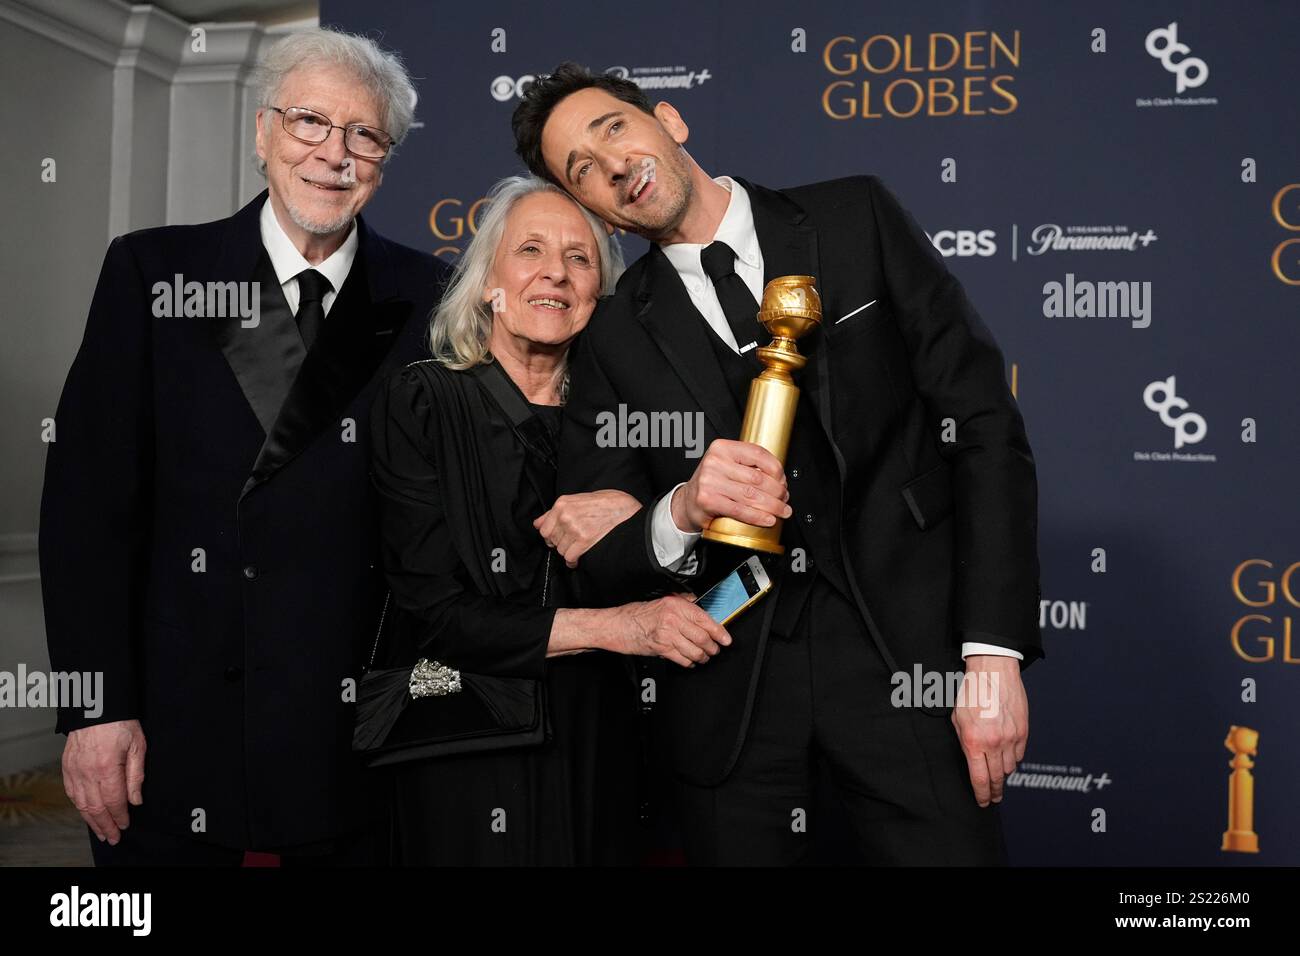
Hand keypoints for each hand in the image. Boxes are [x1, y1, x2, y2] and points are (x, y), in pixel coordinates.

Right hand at [61, 719, 146, 843]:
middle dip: (105, 825)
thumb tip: (135, 800)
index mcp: (108, 768)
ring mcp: (74, 770)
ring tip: (100, 831)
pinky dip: (79, 806)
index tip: (126, 825)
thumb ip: (136, 775)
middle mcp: (88, 773)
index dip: (120, 816)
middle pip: (96, 808)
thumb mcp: (138, 745)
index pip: (114, 801)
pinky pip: (71, 792)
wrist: (96, 706)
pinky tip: (86, 812)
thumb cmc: (120, 723)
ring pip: (81, 803)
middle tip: (113, 837)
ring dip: (91, 820)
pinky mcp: (67, 766)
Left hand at [534, 490, 641, 566]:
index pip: (544, 528)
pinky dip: (572, 561)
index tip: (556, 539)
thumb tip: (537, 523)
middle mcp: (565, 515)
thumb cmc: (604, 502)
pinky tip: (576, 560)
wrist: (623, 507)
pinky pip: (570, 557)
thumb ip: (555, 511)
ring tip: (576, 549)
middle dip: (560, 544)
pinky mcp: (584, 540)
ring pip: (560, 549)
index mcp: (562, 504)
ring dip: (567, 552)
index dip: (550, 536)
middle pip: (552, 540)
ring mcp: (574, 528)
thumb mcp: (578, 499)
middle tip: (570, 543)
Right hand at [612, 594, 731, 668]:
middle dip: (712, 647)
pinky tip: (690, 661)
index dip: (719, 631)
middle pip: (702, 637)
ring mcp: (667, 635)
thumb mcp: (661, 601)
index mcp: (675, 605)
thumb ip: (682, 602)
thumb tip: (699, 605)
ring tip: (704, 656)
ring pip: (695, 650)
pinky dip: (690, 662)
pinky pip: (683, 659)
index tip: (726, 638)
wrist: (618, 626)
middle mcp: (672, 619)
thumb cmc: (637, 614)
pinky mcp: (661, 648)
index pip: (704, 619)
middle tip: (715, 649)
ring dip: (702, 656)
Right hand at [670, 439, 790, 533]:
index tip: (783, 479)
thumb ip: (748, 464)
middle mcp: (715, 462)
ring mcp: (710, 481)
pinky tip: (767, 519)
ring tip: (781, 510)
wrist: (687, 501)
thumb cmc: (711, 483)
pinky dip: (757, 516)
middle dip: (777, 491)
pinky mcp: (708, 500)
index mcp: (722, 448)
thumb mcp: (726, 465)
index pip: (757, 453)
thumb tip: (779, 476)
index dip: (776, 468)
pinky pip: (740, 510)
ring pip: (752, 495)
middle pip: (757, 477)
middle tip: (784, 498)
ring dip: (772, 506)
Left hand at [951, 656, 1027, 806]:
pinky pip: (1020, 755)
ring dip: (1003, 773)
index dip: (982, 795)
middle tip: (993, 797)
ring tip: (997, 773)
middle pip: (997, 778)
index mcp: (974, 742)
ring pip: (1010, 768)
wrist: (993, 672)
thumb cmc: (971, 692)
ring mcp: (1011, 738)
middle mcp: (994, 743)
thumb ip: (964, 743)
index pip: (980, 779)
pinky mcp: (1023, 732)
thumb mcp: (957, 720)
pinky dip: (1013, 758)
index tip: (983, 802)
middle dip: (995, 791)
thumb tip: (971, 760)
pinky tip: (1006, 755)